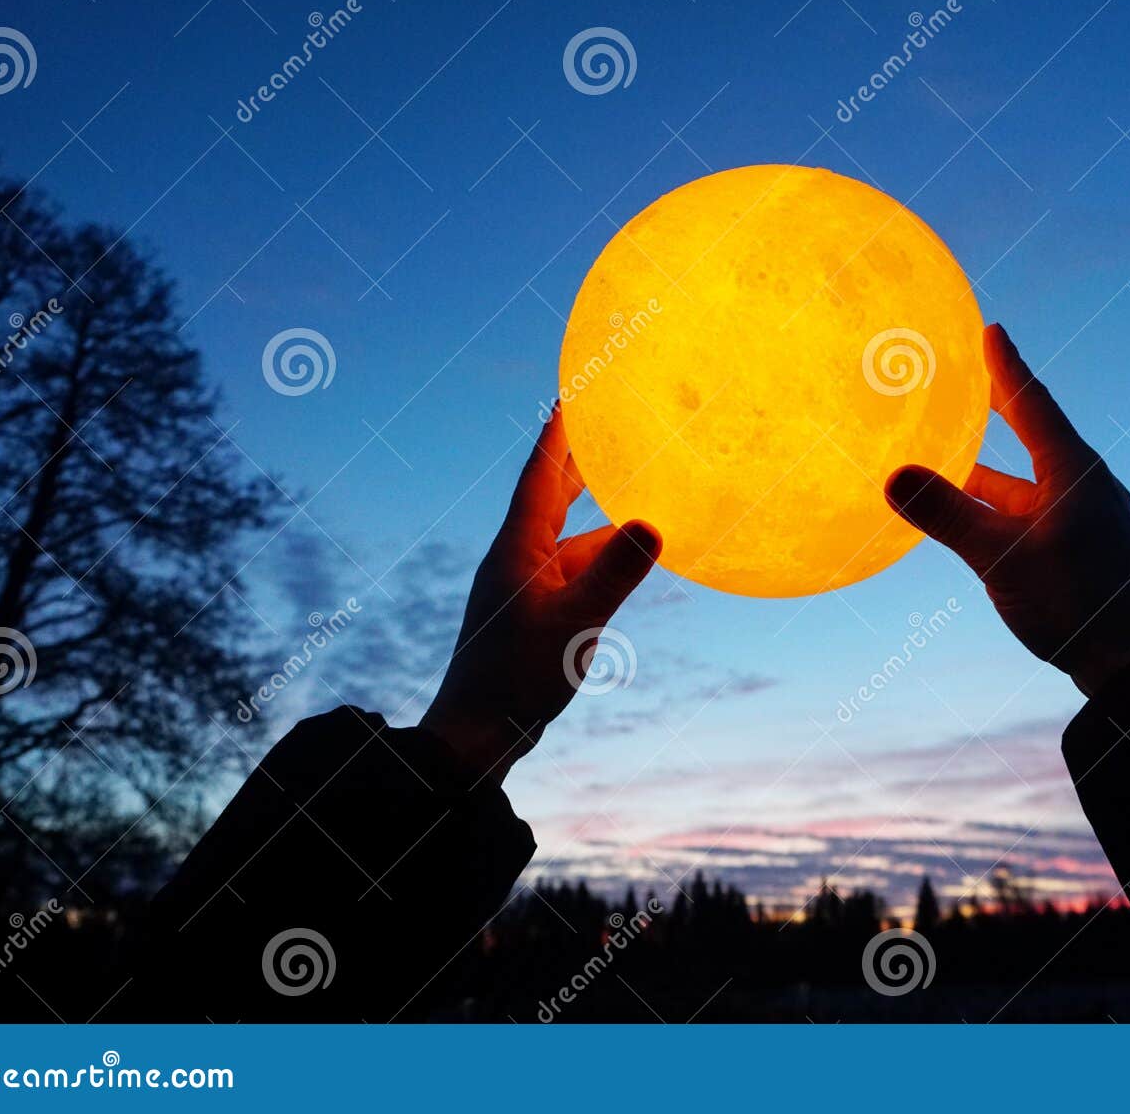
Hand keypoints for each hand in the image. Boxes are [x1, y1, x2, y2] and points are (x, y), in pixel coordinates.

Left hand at [420, 406, 660, 782]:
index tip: (570, 393)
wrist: (476, 736)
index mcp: (518, 548)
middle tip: (606, 424)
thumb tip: (653, 524)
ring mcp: (527, 587)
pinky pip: (577, 570)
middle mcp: (519, 559)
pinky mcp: (536, 615)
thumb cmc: (516, 680)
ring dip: (602, 515)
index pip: (541, 474)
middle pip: (553, 495)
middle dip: (580, 460)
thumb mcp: (575, 624)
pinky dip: (604, 556)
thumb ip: (615, 575)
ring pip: (572, 538)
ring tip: (639, 490)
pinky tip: (629, 557)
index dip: (558, 432)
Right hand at [885, 324, 1129, 696]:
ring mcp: (1087, 520)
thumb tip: (893, 475)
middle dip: (999, 410)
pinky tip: (976, 522)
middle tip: (971, 380)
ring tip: (948, 457)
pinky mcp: (1085, 552)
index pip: (1032, 403)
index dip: (1006, 367)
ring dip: (988, 472)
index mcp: (1073, 471)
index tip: (991, 330)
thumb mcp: (1001, 559)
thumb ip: (947, 517)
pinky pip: (1032, 513)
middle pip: (1032, 435)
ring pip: (1026, 483)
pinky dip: (999, 507)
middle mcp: (1084, 486)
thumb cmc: (1078, 604)